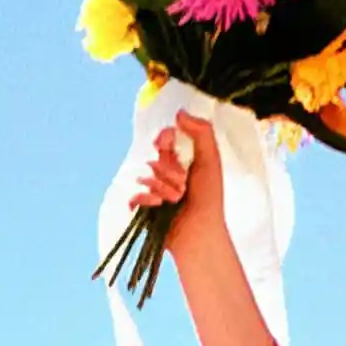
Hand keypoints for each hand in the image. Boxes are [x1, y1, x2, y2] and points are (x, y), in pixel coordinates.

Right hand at [130, 109, 224, 252]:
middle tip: (182, 184)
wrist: (199, 232)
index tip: (167, 144)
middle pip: (155, 156)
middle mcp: (168, 173)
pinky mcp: (144, 207)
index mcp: (183, 160)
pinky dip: (146, 198)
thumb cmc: (209, 198)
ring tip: (175, 199)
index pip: (164, 138)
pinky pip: (134, 194)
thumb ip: (202, 133)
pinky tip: (159, 205)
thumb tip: (179, 113)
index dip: (164, 139)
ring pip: (145, 175)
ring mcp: (154, 190)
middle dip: (168, 170)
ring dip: (161, 187)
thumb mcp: (211, 160)